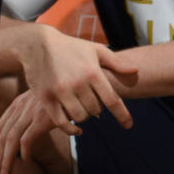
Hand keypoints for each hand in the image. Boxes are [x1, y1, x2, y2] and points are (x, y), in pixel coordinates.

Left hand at [0, 88, 76, 173]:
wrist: (74, 86)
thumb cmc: (60, 97)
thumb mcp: (40, 103)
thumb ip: (30, 115)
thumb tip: (24, 137)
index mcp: (18, 103)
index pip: (0, 127)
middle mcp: (20, 107)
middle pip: (2, 134)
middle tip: (0, 173)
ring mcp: (30, 112)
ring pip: (11, 139)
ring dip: (6, 158)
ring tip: (6, 173)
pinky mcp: (41, 119)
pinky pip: (27, 139)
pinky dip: (24, 152)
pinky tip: (26, 161)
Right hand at [21, 24, 138, 133]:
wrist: (37, 44)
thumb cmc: (70, 47)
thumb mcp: (95, 50)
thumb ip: (116, 62)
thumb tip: (136, 71)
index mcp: (92, 72)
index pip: (112, 101)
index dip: (123, 115)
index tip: (128, 125)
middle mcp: (77, 83)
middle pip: (96, 110)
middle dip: (97, 108)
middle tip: (92, 101)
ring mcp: (60, 92)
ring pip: (80, 117)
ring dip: (84, 115)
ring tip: (82, 106)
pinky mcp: (46, 98)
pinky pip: (62, 122)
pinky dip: (71, 129)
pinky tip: (77, 129)